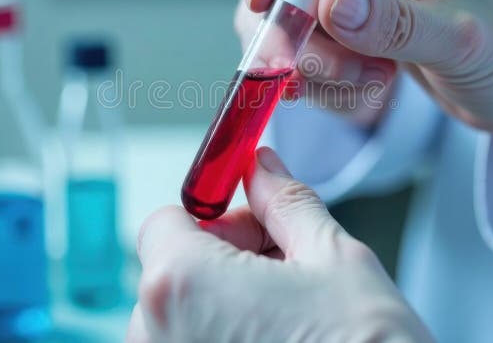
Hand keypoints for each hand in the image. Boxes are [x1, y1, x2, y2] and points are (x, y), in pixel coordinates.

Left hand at [127, 147, 433, 342]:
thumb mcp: (335, 258)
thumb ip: (285, 202)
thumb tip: (263, 168)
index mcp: (182, 284)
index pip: (166, 222)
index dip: (215, 216)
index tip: (253, 224)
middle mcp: (157, 337)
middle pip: (174, 271)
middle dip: (226, 260)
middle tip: (288, 272)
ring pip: (184, 318)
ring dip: (226, 306)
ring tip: (290, 317)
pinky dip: (224, 339)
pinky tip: (279, 342)